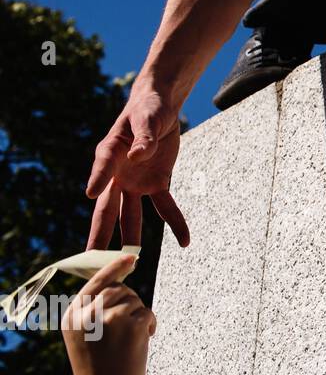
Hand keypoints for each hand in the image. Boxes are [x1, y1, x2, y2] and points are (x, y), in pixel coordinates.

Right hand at [61, 255, 156, 374]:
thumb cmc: (98, 368)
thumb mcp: (84, 337)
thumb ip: (93, 311)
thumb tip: (120, 283)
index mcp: (72, 315)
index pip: (95, 282)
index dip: (114, 267)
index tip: (130, 257)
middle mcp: (88, 314)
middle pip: (119, 289)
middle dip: (130, 301)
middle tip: (130, 323)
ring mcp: (109, 318)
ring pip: (134, 300)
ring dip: (139, 316)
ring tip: (132, 337)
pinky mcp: (131, 326)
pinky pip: (147, 313)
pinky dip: (150, 325)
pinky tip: (143, 341)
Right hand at [85, 86, 188, 248]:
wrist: (160, 109)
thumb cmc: (146, 110)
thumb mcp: (146, 118)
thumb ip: (144, 137)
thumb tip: (138, 154)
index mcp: (109, 153)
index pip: (102, 168)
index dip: (97, 179)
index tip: (90, 193)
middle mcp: (117, 174)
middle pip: (107, 207)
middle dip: (100, 232)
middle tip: (92, 256)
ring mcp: (135, 183)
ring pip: (131, 215)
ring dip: (131, 238)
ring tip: (129, 264)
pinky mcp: (157, 184)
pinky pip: (165, 207)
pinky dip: (176, 223)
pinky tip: (185, 241)